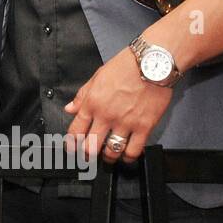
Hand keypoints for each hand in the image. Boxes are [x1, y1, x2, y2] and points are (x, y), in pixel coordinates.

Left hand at [64, 47, 173, 164]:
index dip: (72, 144)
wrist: (152, 63)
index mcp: (92, 103)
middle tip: (89, 156)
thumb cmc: (126, 66)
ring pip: (112, 151)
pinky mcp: (144, 127)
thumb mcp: (97, 77)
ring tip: (108, 157)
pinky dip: (129, 157)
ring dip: (108, 158)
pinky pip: (134, 150)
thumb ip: (82, 95)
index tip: (72, 148)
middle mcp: (106, 115)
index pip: (76, 130)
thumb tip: (70, 108)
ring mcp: (125, 123)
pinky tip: (127, 155)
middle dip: (88, 154)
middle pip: (91, 146)